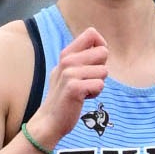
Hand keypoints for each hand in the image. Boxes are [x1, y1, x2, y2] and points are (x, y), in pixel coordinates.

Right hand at [33, 27, 107, 143]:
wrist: (50, 120)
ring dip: (98, 84)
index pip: (92, 33)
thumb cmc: (64, 96)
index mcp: (66, 54)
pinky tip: (82, 98)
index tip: (95, 62)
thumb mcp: (68, 72)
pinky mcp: (74, 88)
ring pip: (104, 71)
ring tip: (82, 91)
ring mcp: (69, 73)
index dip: (101, 46)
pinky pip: (100, 85)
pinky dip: (95, 94)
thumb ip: (81, 58)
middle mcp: (67, 60)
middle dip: (101, 69)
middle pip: (103, 52)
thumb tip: (103, 47)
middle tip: (86, 81)